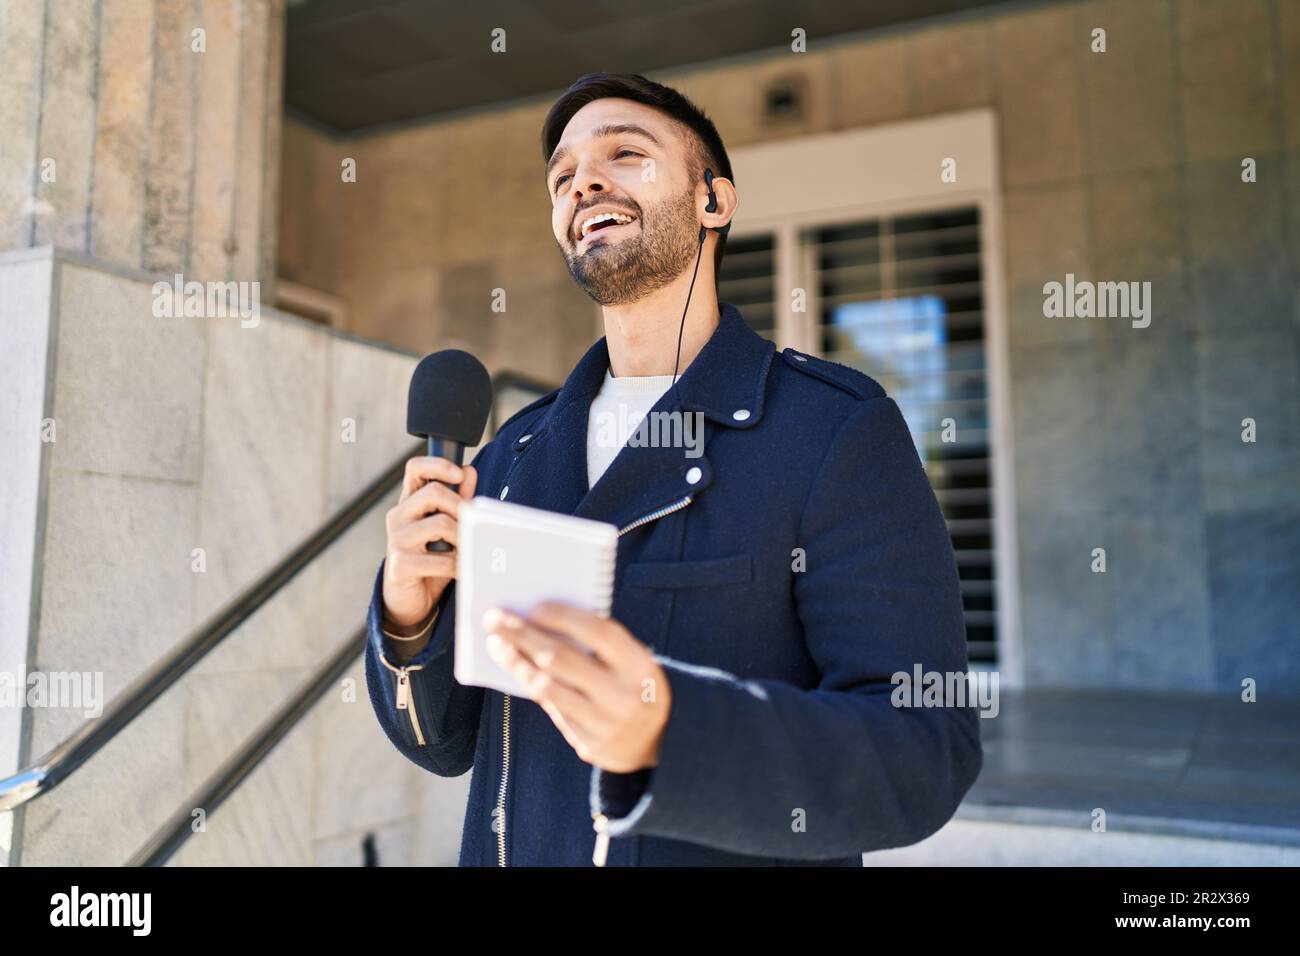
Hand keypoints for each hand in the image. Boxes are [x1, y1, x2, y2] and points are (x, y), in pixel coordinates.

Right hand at [382, 456, 477, 630]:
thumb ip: (456, 499)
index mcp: (409, 502)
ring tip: (469, 549)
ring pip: (440, 524)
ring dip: (463, 538)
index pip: (415, 468)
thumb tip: (469, 471)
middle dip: (461, 507)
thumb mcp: (445, 526)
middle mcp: (398, 516)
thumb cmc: (429, 558)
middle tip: (473, 525)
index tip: (459, 474)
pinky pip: (440, 559)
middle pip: (434, 492)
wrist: (408, 598)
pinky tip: (463, 570)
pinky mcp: (399, 565)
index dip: (438, 464)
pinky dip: (458, 565)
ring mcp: (396, 540)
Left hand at [484, 603, 670, 773]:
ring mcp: (605, 724)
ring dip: (516, 662)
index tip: (534, 607)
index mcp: (641, 666)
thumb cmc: (637, 686)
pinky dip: (530, 686)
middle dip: (523, 636)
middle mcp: (623, 696)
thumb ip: (600, 645)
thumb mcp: (634, 662)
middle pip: (561, 659)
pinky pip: (552, 709)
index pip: (598, 633)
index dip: (564, 617)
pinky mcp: (588, 744)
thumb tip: (545, 619)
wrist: (663, 742)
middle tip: (495, 619)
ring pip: (547, 688)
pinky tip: (516, 669)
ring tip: (496, 644)